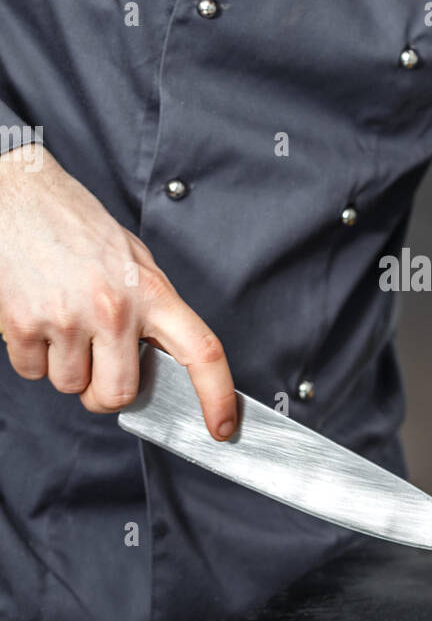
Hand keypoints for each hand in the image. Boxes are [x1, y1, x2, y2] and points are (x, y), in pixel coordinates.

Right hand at [0, 146, 236, 438]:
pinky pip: (31, 372)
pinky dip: (31, 355)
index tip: (222, 427)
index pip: (201, 351)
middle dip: (105, 392)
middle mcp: (113, 309)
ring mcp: (66, 319)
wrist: (16, 193)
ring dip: (64, 366)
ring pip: (70, 386)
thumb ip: (151, 307)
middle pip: (120, 395)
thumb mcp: (133, 258)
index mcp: (150, 291)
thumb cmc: (75, 223)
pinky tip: (35, 316)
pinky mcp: (22, 324)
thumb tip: (160, 354)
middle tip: (96, 362)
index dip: (218, 396)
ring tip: (60, 319)